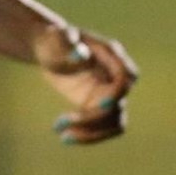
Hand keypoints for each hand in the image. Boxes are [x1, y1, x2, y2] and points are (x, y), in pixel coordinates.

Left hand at [33, 24, 136, 144]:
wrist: (49, 49)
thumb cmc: (52, 39)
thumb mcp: (55, 39)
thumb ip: (67, 45)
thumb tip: (81, 55)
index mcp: (110, 54)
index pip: (125, 77)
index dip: (117, 93)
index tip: (99, 104)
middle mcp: (114, 75)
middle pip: (119, 105)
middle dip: (93, 118)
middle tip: (61, 122)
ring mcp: (108, 92)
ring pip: (116, 122)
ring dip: (92, 133)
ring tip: (63, 136)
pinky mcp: (98, 105)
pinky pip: (103, 127)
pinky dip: (88, 135)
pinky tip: (64, 136)